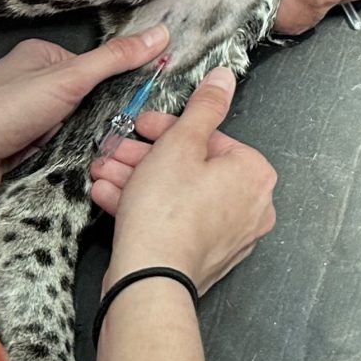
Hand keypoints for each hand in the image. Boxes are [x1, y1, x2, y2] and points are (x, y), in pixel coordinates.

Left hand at [0, 25, 170, 218]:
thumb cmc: (4, 111)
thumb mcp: (67, 79)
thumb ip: (114, 60)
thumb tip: (162, 33)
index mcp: (43, 57)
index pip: (97, 64)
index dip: (124, 79)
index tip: (152, 97)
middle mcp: (36, 85)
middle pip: (90, 98)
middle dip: (107, 114)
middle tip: (137, 130)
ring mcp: (30, 120)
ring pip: (79, 127)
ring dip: (91, 139)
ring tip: (121, 151)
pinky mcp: (26, 151)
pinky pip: (64, 151)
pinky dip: (75, 157)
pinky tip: (95, 166)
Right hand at [91, 68, 277, 290]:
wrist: (149, 280)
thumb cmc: (166, 215)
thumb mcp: (180, 143)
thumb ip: (203, 107)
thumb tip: (224, 80)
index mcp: (254, 174)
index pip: (210, 138)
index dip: (168, 129)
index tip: (144, 127)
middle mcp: (250, 206)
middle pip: (192, 167)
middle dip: (146, 157)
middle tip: (119, 151)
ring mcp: (228, 235)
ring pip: (178, 195)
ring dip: (137, 180)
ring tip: (106, 173)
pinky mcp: (202, 256)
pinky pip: (174, 221)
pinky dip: (145, 208)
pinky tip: (111, 197)